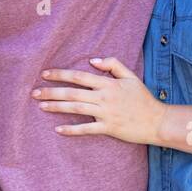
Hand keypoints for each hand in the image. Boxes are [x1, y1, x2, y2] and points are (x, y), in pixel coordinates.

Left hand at [34, 56, 164, 145]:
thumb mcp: (131, 76)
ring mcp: (106, 113)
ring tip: (41, 105)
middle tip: (34, 92)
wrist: (157, 120)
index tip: (45, 74)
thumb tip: (93, 60)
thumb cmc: (143, 98)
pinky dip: (72, 129)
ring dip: (57, 107)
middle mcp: (104, 97)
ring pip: (76, 108)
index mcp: (108, 84)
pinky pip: (87, 129)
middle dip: (52, 91)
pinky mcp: (108, 128)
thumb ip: (113, 65)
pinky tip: (58, 129)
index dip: (61, 74)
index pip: (79, 76)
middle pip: (73, 92)